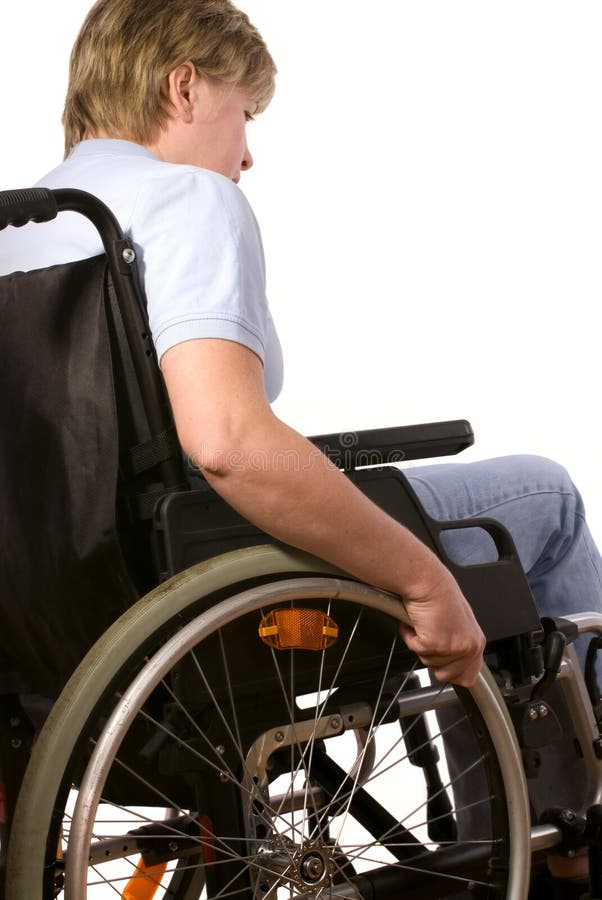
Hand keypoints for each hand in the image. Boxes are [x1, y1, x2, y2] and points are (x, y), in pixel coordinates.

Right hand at [398, 565, 484, 686]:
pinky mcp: (435, 643)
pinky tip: (417, 621)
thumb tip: (452, 664)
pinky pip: (416, 649)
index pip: (469, 677)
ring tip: (425, 624)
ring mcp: (453, 647)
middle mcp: (469, 646)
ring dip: (421, 645)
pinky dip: (411, 636)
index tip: (443, 664)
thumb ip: (459, 645)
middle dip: (433, 658)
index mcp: (477, 642)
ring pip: (428, 663)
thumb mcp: (459, 625)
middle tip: (432, 636)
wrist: (427, 581)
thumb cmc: (439, 595)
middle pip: (446, 676)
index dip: (451, 673)